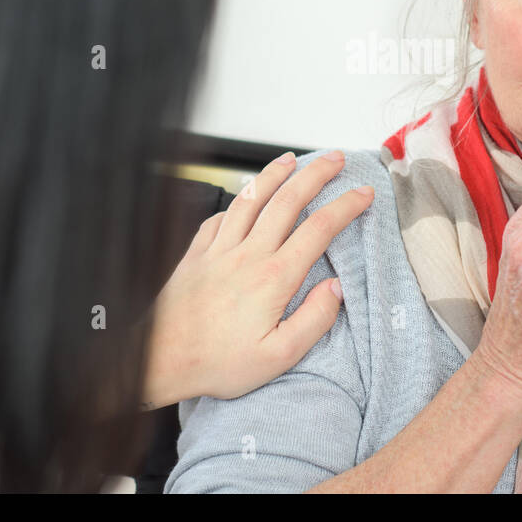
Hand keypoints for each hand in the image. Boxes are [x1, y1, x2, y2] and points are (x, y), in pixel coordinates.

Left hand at [140, 150, 373, 406]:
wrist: (158, 360)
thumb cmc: (217, 363)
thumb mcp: (279, 356)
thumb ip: (314, 320)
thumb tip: (337, 289)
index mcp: (273, 278)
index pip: (319, 229)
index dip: (345, 206)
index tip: (363, 193)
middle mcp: (248, 255)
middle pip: (287, 201)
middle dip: (316, 174)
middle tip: (335, 159)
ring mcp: (219, 250)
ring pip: (251, 199)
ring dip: (274, 174)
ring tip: (291, 159)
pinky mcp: (196, 255)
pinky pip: (219, 217)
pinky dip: (235, 202)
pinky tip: (242, 199)